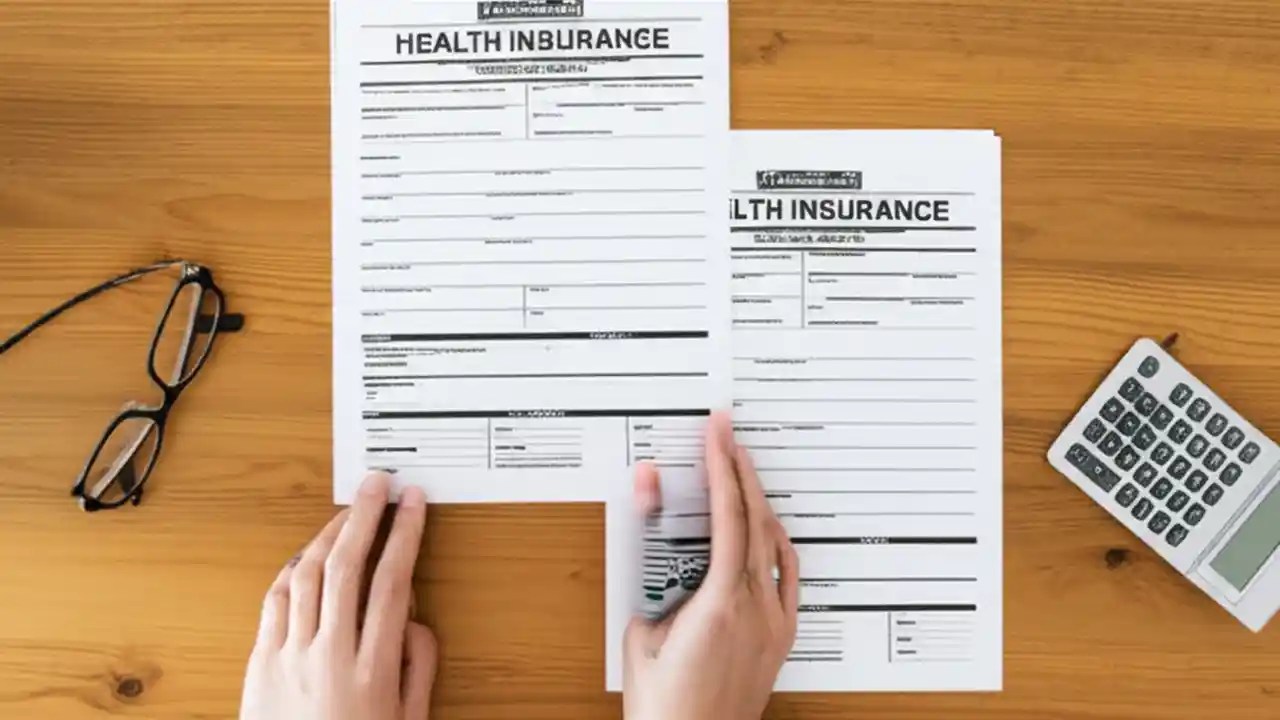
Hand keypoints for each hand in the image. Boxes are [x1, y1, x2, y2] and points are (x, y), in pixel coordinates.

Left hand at [240, 473, 436, 719]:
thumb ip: (418, 666)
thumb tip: (415, 618)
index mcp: (372, 670)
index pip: (392, 582)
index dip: (405, 535)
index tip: (413, 504)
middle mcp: (328, 656)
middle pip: (346, 566)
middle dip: (365, 516)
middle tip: (377, 485)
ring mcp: (288, 657)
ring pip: (306, 575)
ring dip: (328, 535)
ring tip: (347, 513)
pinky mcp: (258, 664)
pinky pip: (274, 601)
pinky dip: (291, 570)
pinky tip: (306, 556)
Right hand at [623, 413, 798, 719]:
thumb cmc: (662, 703)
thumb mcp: (640, 626)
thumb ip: (646, 557)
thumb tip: (649, 498)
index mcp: (720, 603)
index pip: (726, 515)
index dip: (721, 465)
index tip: (717, 432)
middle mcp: (756, 608)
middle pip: (754, 519)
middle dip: (740, 470)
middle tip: (727, 434)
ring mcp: (774, 623)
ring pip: (773, 543)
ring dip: (757, 502)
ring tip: (741, 470)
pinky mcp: (781, 637)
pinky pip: (788, 576)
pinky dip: (778, 543)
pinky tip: (770, 527)